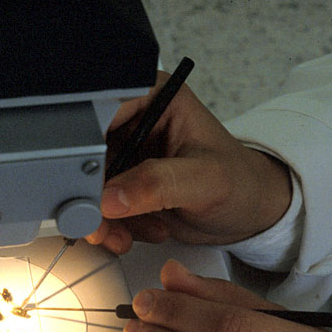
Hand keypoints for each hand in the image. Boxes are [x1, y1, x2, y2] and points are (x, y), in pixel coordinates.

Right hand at [86, 73, 292, 254]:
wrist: (249, 211)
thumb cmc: (242, 182)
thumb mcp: (205, 180)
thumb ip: (157, 184)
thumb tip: (110, 196)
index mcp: (152, 97)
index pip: (99, 114)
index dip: (85, 148)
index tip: (90, 185)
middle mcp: (132, 121)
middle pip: (82, 154)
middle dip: (91, 195)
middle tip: (101, 223)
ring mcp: (124, 153)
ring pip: (84, 185)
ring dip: (101, 218)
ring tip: (128, 234)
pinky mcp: (121, 182)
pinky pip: (95, 205)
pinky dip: (111, 226)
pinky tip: (142, 230)